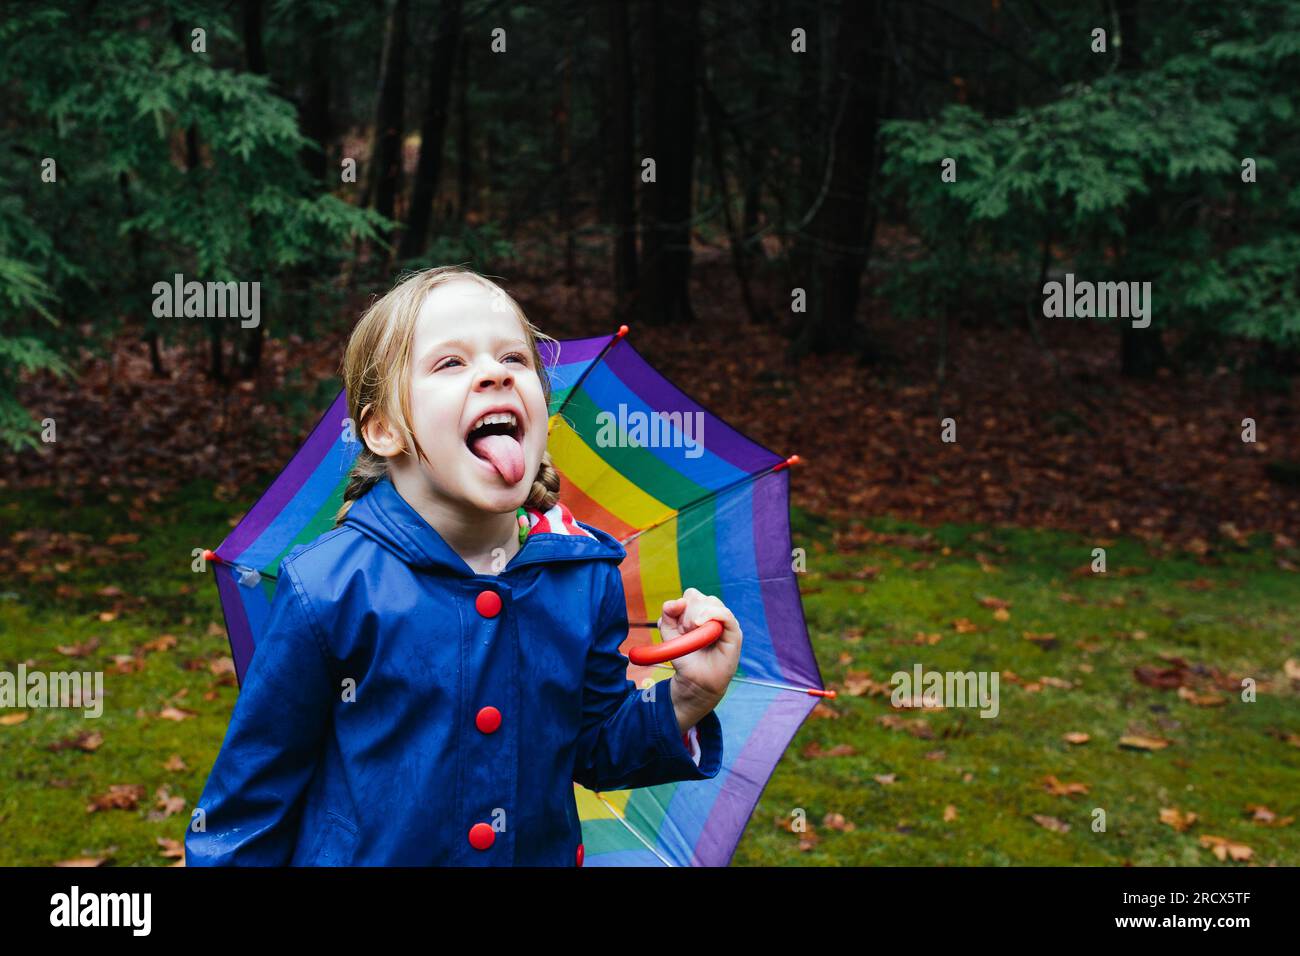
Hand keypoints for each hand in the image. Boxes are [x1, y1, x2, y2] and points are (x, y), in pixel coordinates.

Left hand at [659, 587, 741, 731]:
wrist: (694, 681)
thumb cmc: (685, 657)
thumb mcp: (669, 634)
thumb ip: (668, 614)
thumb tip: (676, 601)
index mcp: (700, 612)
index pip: (691, 595)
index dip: (681, 607)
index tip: (677, 626)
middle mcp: (714, 614)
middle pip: (699, 597)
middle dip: (686, 615)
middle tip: (686, 633)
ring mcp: (725, 622)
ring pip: (711, 603)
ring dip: (695, 617)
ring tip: (694, 636)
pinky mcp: (734, 633)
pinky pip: (725, 615)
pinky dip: (711, 615)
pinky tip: (699, 624)